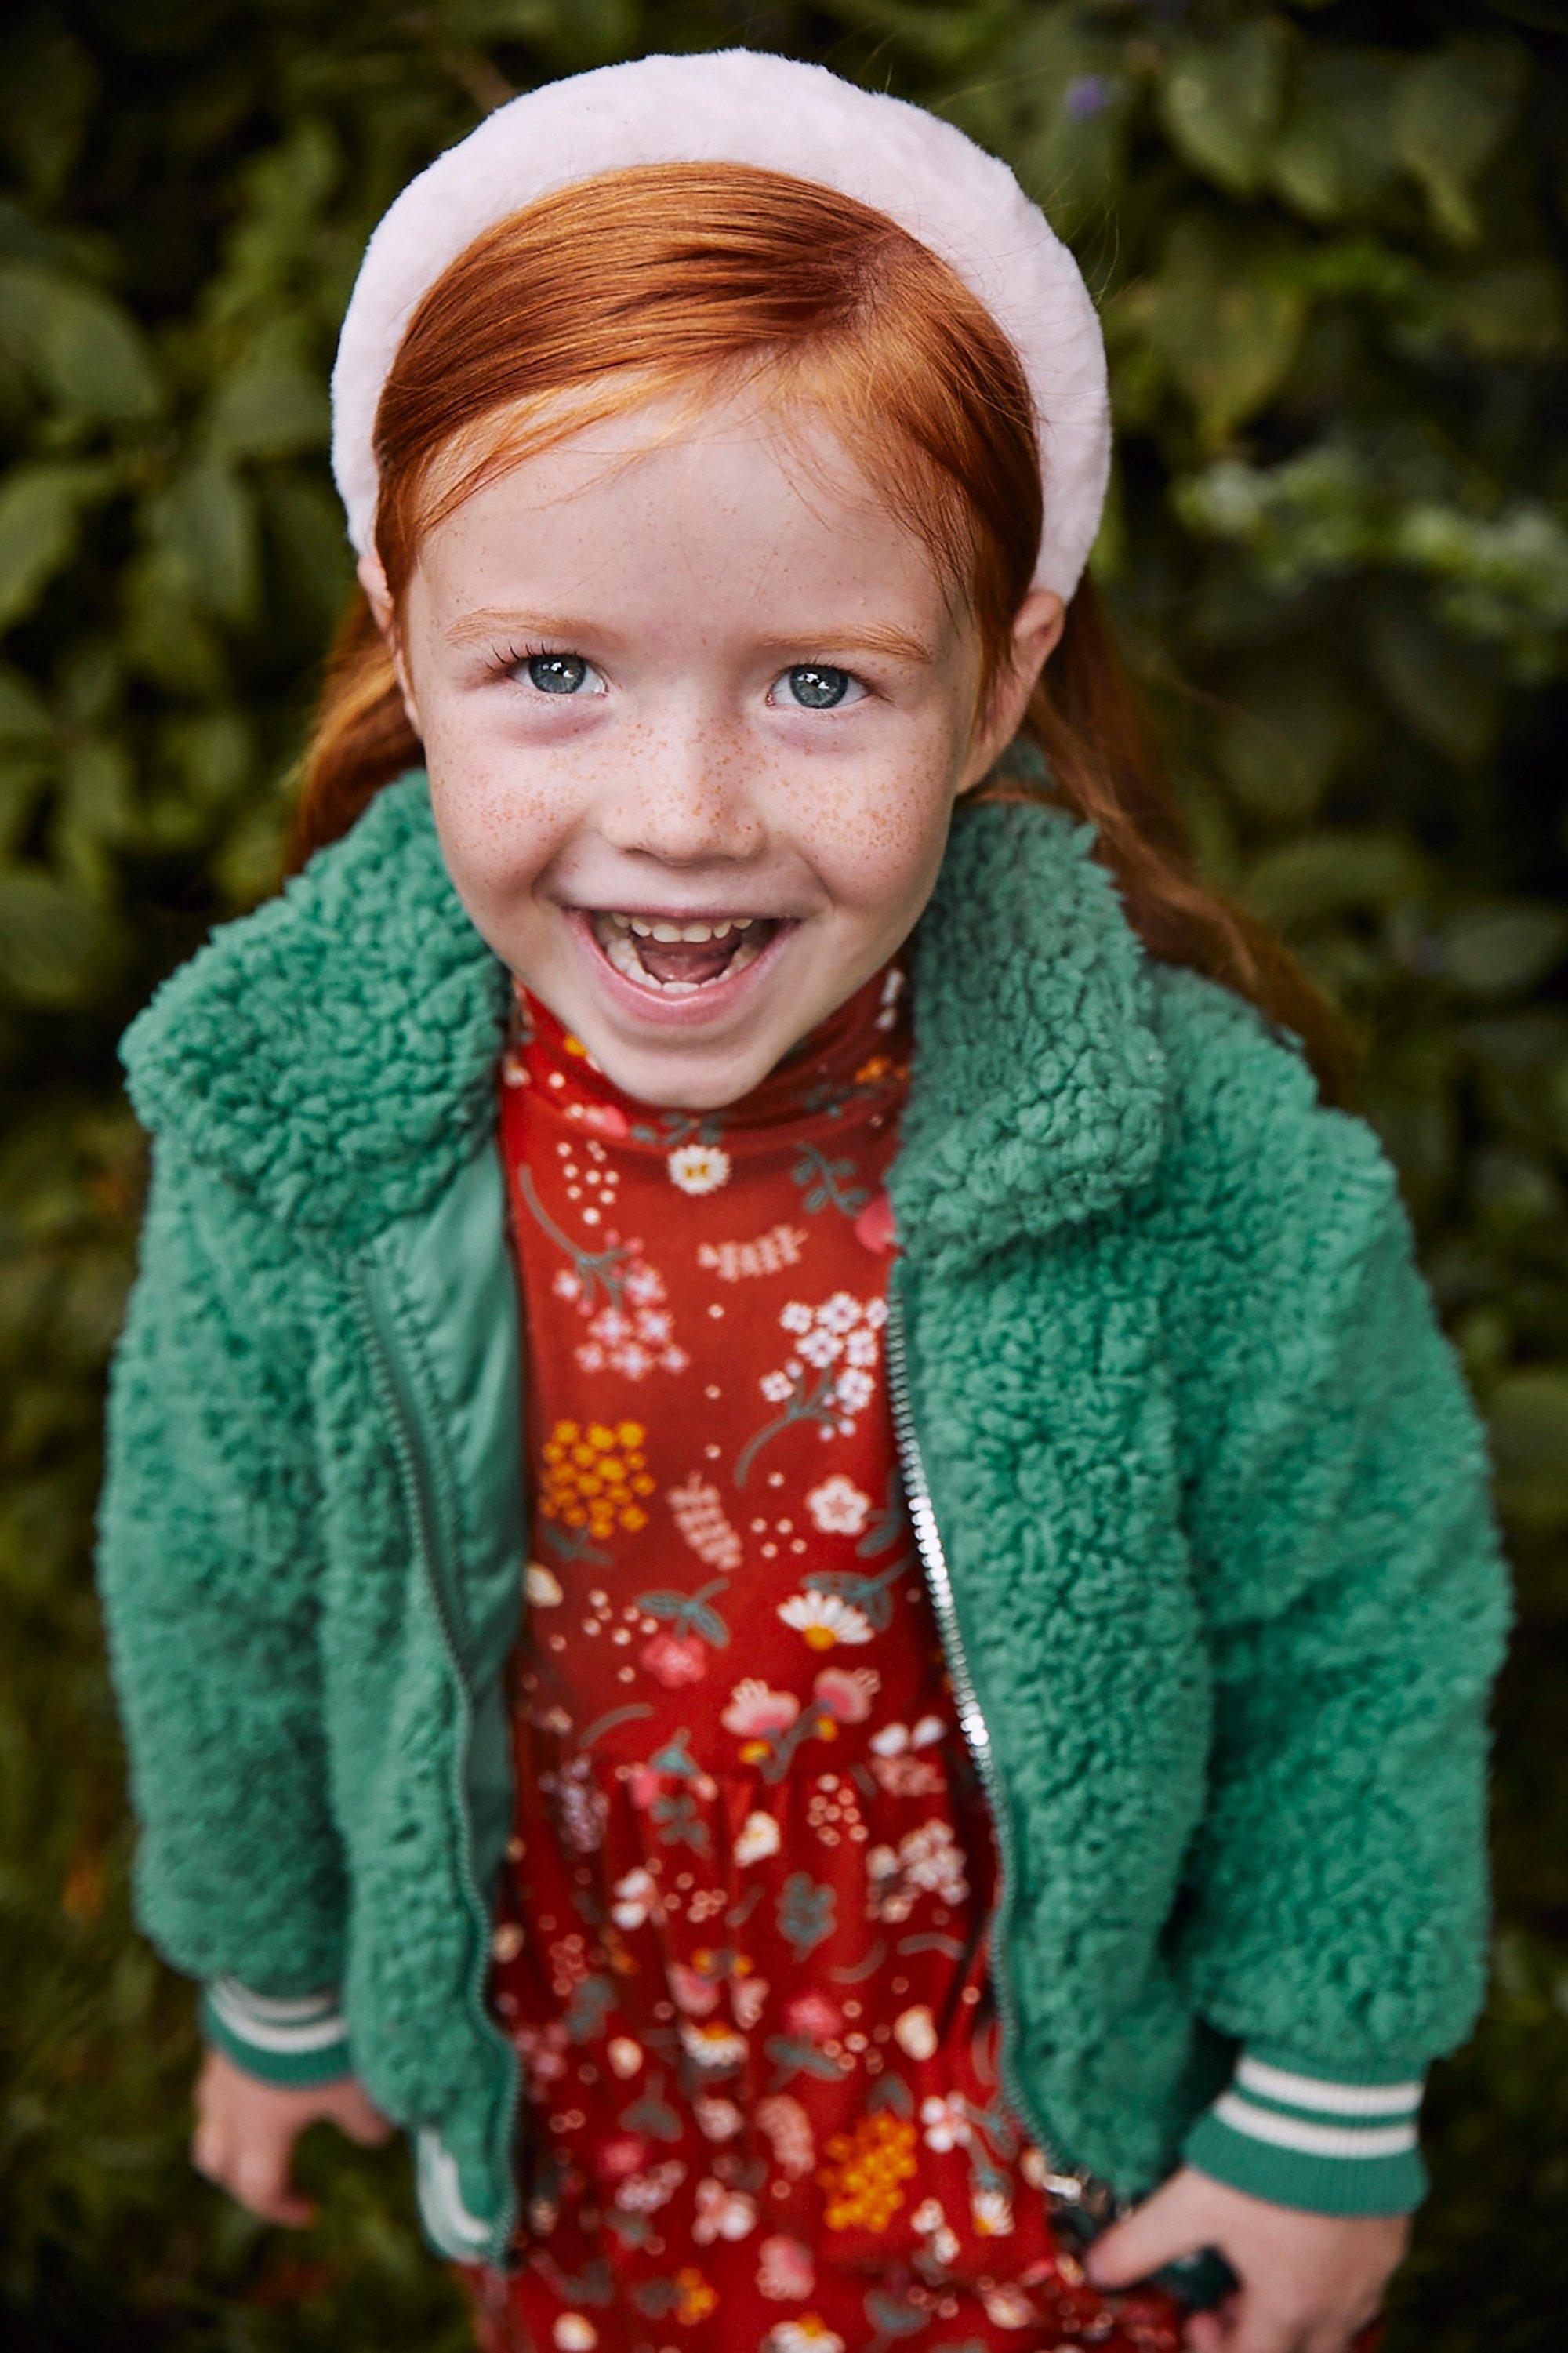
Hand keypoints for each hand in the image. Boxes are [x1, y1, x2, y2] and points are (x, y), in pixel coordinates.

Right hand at [191, 2044, 393, 2225]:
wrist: (290, 1975)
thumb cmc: (325, 2041)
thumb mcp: (359, 2090)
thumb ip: (367, 2123)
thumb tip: (375, 2138)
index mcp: (260, 2130)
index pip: (260, 2188)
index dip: (283, 2207)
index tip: (310, 2212)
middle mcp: (229, 2104)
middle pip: (216, 2161)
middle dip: (243, 2180)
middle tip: (274, 2181)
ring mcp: (220, 2066)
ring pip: (209, 2115)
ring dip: (230, 2133)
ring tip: (261, 2128)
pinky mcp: (224, 2031)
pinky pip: (218, 2071)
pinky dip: (235, 2087)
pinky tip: (263, 2071)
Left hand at [1083, 2164, 1409, 2352]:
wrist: (1332, 2108)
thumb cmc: (1261, 2163)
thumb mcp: (1189, 2204)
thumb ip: (1140, 2244)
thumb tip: (1095, 2269)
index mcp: (1291, 2305)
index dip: (1217, 2347)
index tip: (1197, 2315)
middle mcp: (1341, 2302)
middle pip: (1306, 2351)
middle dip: (1263, 2335)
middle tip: (1231, 2297)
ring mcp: (1374, 2271)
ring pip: (1343, 2320)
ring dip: (1301, 2307)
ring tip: (1267, 2262)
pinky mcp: (1393, 2235)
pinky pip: (1369, 2279)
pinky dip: (1336, 2275)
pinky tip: (1312, 2231)